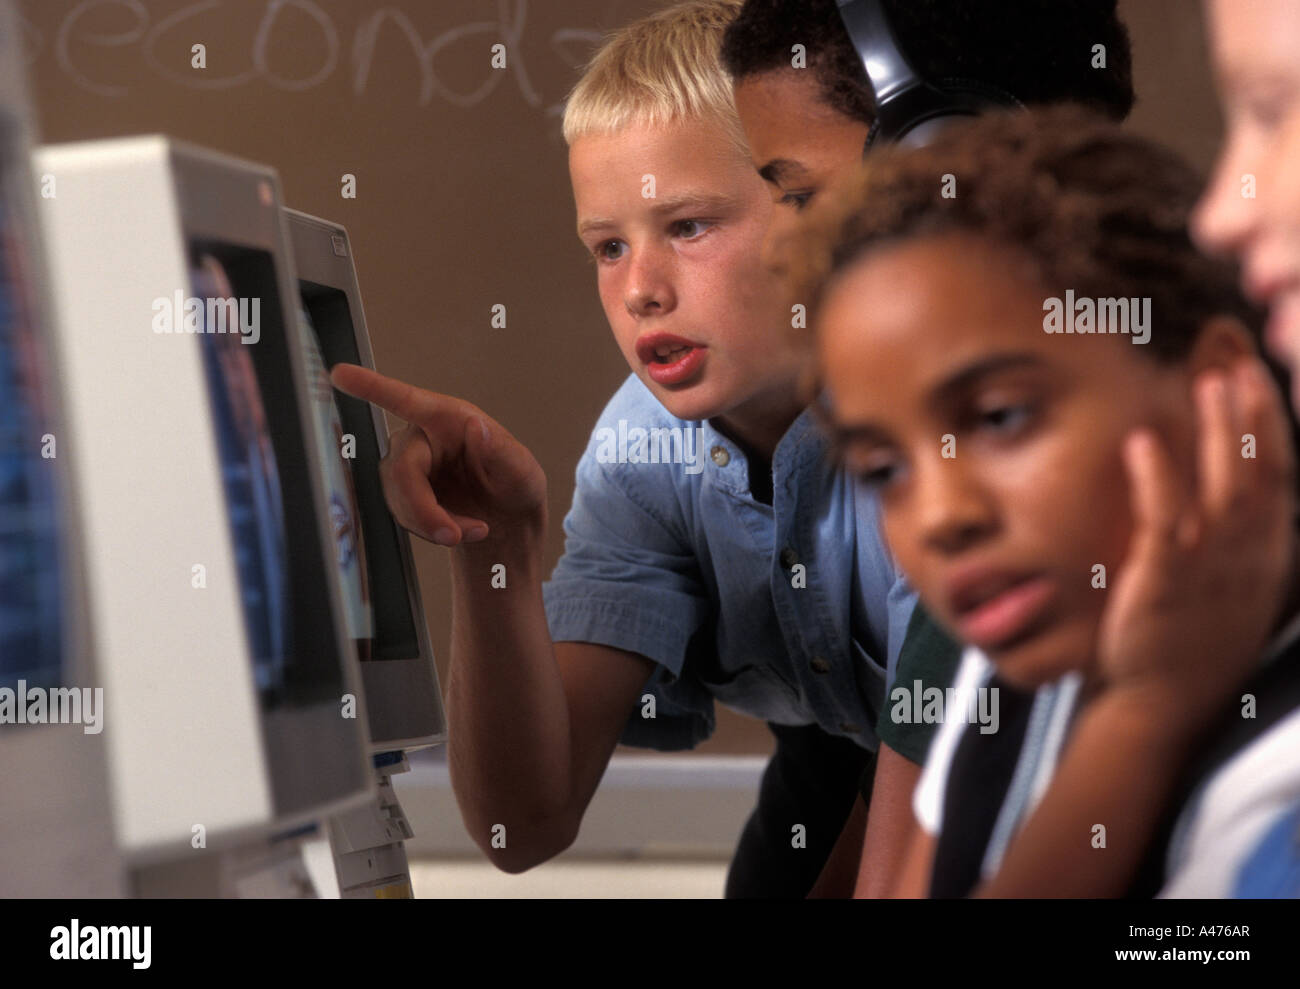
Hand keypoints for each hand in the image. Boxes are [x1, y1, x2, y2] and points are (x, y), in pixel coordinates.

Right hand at [329, 364, 546, 546]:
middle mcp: (422, 437)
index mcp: (449, 418)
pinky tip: (456, 529)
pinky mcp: (401, 491)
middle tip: (453, 535)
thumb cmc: (514, 484)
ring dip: (434, 524)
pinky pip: (402, 515)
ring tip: (472, 530)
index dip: (371, 387)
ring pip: (399, 499)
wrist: (506, 520)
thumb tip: (477, 428)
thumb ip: (502, 451)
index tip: (340, 374)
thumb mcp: (522, 470)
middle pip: (402, 471)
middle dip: (425, 510)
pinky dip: (431, 529)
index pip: (406, 400)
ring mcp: (407, 465)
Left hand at [1096, 358, 1296, 728]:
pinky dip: (1157, 480)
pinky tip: (1144, 443)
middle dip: (1252, 415)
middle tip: (1236, 364)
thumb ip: (1240, 530)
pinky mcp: (1161, 584)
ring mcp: (1207, 570)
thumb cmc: (1193, 636)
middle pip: (1260, 473)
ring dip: (1218, 434)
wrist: (1163, 701)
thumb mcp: (1235, 580)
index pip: (1279, 474)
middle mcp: (1246, 556)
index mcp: (1265, 552)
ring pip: (1224, 492)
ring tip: (1206, 382)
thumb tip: (1237, 480)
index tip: (1255, 374)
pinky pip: (1163, 525)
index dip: (1270, 421)